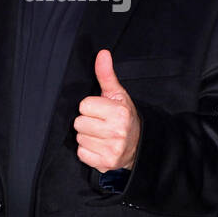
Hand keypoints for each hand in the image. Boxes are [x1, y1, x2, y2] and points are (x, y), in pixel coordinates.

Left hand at [73, 49, 139, 172]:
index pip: (84, 105)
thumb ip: (106, 75)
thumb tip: (102, 53)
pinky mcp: (106, 162)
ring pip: (79, 138)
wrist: (138, 145)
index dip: (91, 107)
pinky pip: (81, 153)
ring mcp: (112, 149)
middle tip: (100, 123)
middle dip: (87, 122)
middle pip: (79, 123)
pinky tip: (99, 146)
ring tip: (101, 135)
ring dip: (87, 136)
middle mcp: (117, 131)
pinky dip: (88, 151)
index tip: (101, 111)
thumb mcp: (117, 95)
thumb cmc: (124, 117)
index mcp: (120, 112)